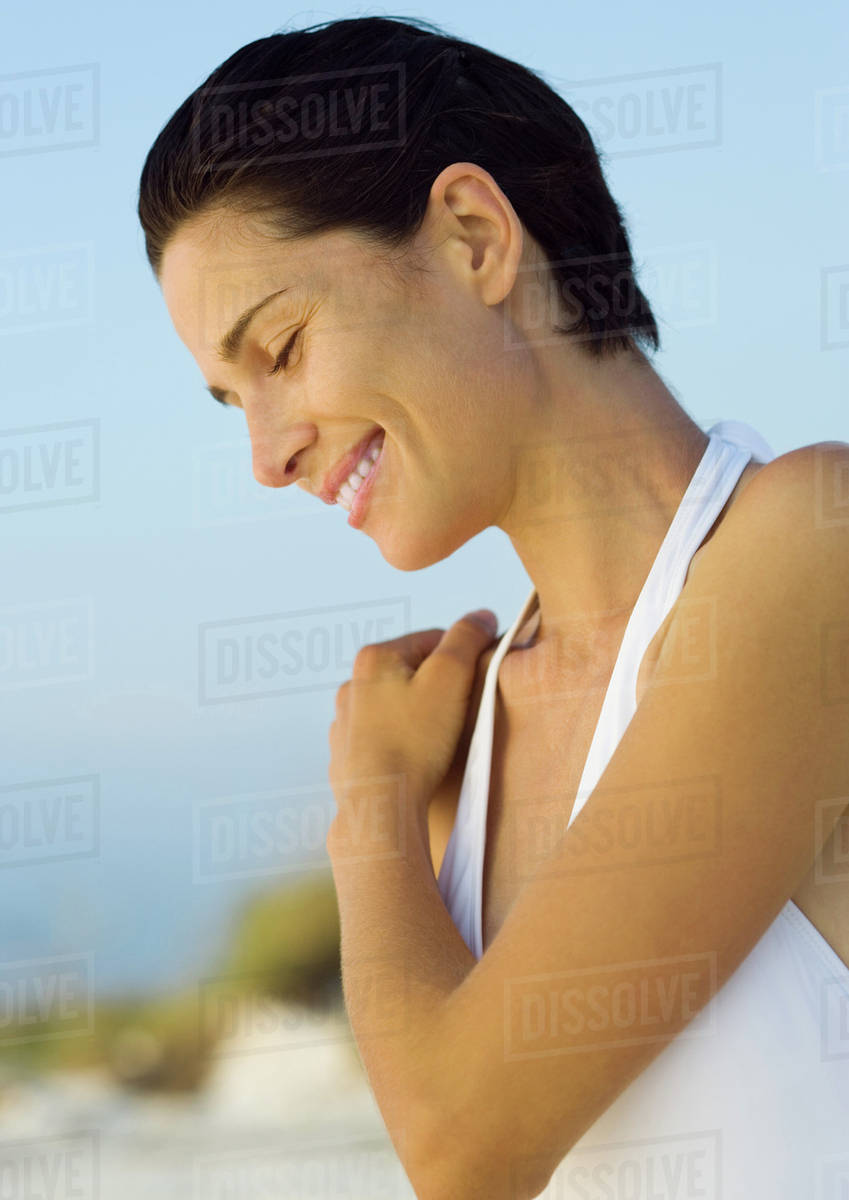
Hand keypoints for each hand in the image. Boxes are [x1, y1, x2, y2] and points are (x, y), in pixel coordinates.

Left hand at [327, 610, 498, 842]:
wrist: (380, 805)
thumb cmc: (415, 740)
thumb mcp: (451, 677)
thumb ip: (467, 638)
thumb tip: (481, 615)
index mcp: (374, 657)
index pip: (433, 640)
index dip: (463, 659)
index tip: (476, 684)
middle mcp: (351, 685)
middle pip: (413, 673)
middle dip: (439, 689)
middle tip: (460, 715)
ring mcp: (345, 722)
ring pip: (396, 706)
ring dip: (419, 716)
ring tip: (438, 741)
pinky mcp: (346, 755)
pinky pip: (382, 737)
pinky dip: (402, 742)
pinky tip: (416, 760)